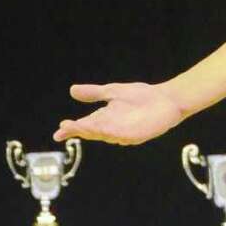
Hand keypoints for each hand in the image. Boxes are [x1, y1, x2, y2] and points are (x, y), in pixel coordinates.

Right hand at [53, 82, 184, 146]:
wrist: (167, 98)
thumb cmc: (142, 96)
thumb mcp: (113, 91)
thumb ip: (94, 92)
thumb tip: (72, 90)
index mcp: (105, 118)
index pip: (85, 124)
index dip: (72, 128)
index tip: (59, 130)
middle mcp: (112, 128)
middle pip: (92, 131)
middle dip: (79, 130)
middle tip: (65, 129)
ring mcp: (124, 133)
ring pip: (105, 135)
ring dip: (92, 132)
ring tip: (79, 127)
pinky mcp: (137, 135)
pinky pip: (121, 136)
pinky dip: (111, 133)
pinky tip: (102, 130)